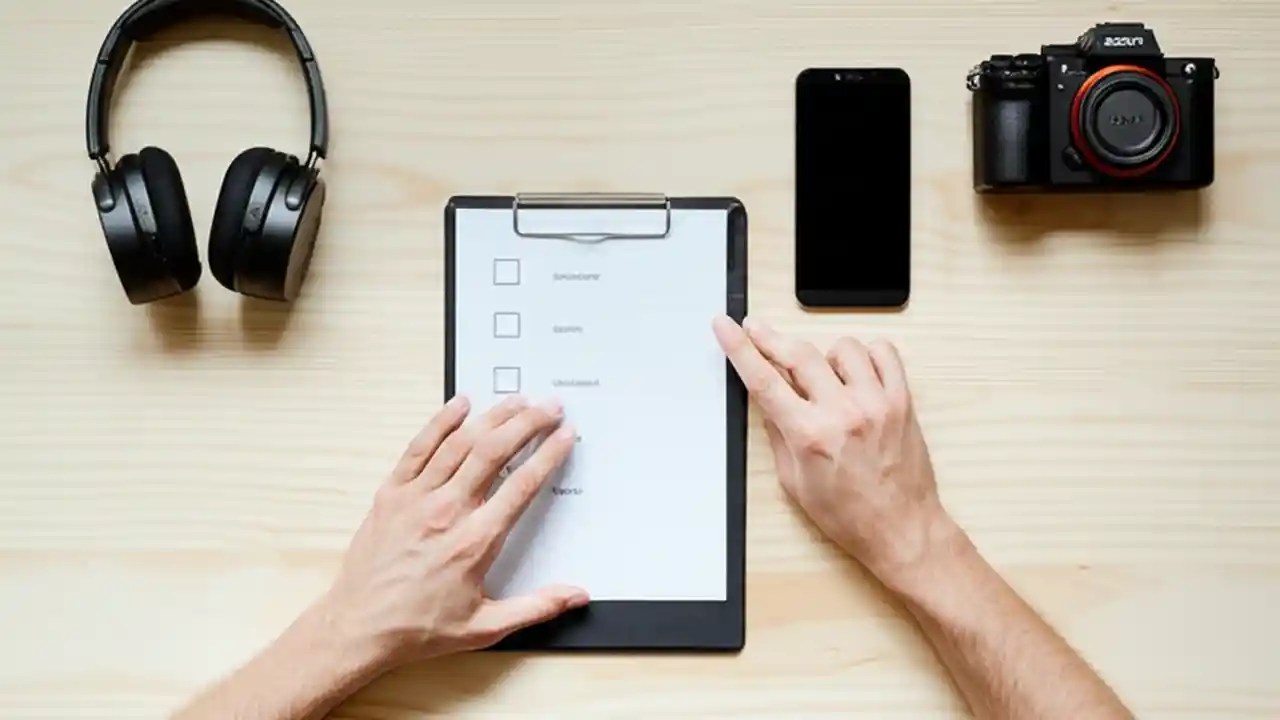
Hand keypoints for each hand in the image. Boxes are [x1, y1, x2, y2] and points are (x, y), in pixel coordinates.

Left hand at [318, 394, 586, 671]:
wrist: (359, 628)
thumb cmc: (418, 629)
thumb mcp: (485, 627)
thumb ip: (537, 607)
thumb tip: (577, 595)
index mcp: (475, 542)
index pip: (522, 485)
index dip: (548, 454)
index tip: (565, 435)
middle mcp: (447, 512)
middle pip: (494, 452)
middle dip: (527, 423)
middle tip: (550, 406)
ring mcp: (416, 498)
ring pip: (460, 443)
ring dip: (492, 417)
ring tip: (517, 401)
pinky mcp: (391, 494)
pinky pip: (418, 448)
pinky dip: (440, 422)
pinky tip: (459, 405)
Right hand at [713, 315, 955, 587]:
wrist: (902, 530)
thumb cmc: (850, 515)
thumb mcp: (795, 482)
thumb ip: (778, 434)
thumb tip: (766, 399)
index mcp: (811, 436)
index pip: (764, 380)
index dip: (739, 348)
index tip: (727, 327)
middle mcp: (844, 413)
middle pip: (799, 354)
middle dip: (770, 337)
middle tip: (756, 329)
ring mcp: (877, 403)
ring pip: (844, 348)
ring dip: (824, 354)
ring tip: (823, 374)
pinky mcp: (902, 402)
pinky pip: (885, 354)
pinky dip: (867, 355)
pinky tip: (857, 371)